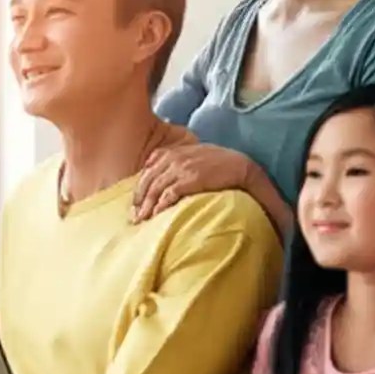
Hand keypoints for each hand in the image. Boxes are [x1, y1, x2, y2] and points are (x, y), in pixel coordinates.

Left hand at [132, 143, 255, 221]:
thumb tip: (164, 178)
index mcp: (172, 152)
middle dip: (138, 200)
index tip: (135, 205)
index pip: (147, 170)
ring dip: (146, 207)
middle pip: (147, 181)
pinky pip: (169, 194)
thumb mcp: (194, 155)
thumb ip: (177, 161)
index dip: (139, 189)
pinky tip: (157, 215)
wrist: (239, 165)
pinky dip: (160, 205)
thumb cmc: (219, 163)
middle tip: (134, 217)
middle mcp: (173, 158)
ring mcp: (181, 168)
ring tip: (142, 221)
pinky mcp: (190, 179)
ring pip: (155, 189)